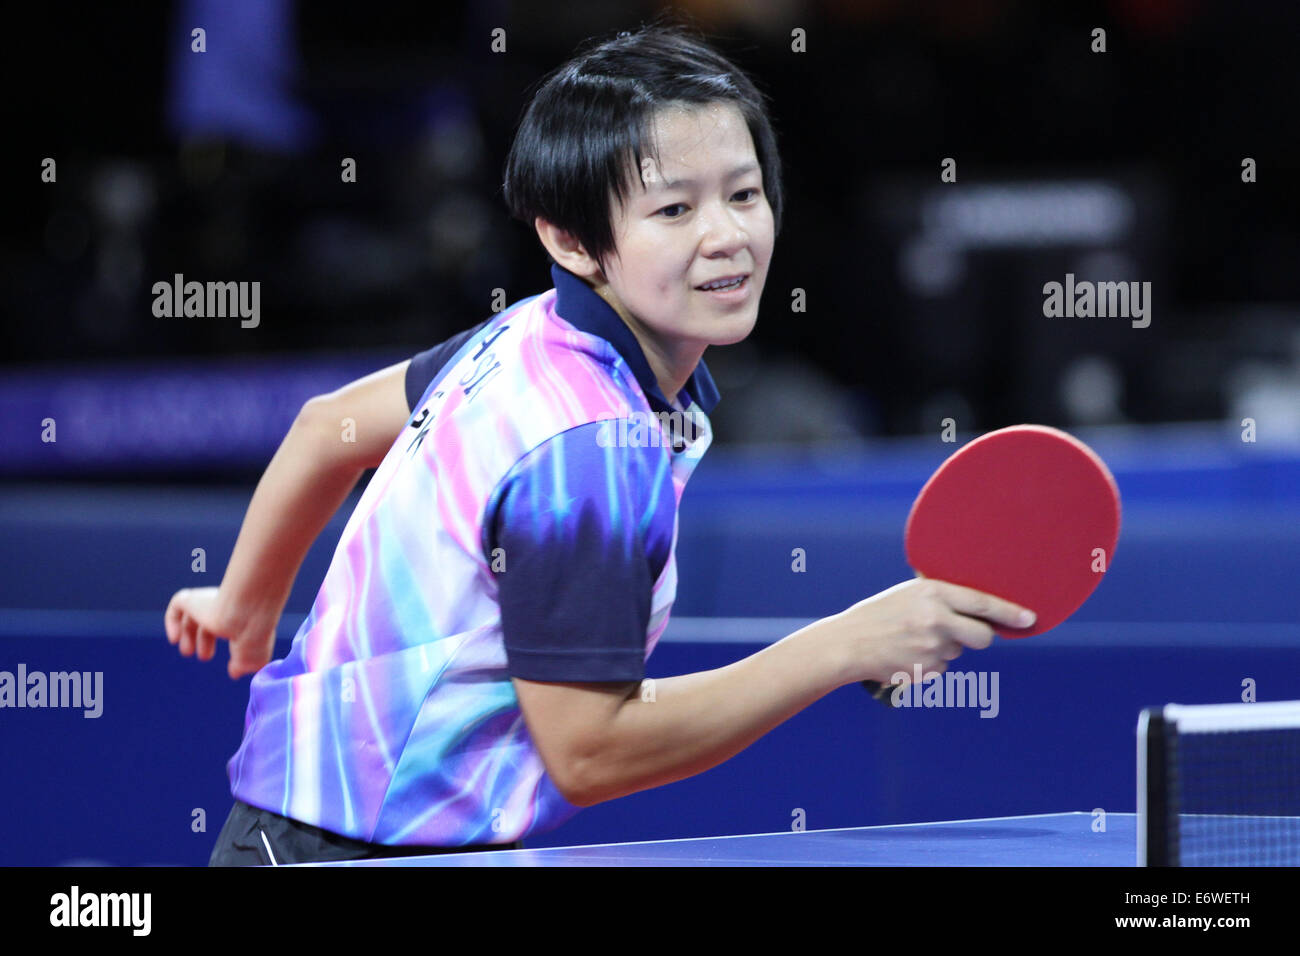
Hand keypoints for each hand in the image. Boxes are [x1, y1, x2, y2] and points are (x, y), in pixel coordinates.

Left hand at [164, 587, 277, 678]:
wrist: (246, 612)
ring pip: (193, 614)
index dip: (226, 641)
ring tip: (187, 652)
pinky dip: (172, 622)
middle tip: (204, 657)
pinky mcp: (192, 599)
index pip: (229, 624)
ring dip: (188, 635)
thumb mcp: (254, 659)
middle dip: (205, 640)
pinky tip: (174, 639)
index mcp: (243, 613)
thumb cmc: (254, 635)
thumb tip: (235, 673)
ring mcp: (208, 600)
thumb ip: (242, 666)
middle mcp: (226, 603)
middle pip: (210, 619)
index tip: (226, 660)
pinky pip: (178, 605)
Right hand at [830, 578, 1034, 685]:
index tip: (1030, 618)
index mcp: (932, 593)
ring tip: (912, 639)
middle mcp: (935, 620)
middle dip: (980, 637)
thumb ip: (940, 597)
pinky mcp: (925, 670)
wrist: (848, 644)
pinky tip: (906, 654)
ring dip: (944, 647)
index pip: (982, 603)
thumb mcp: (908, 594)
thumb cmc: (879, 615)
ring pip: (957, 652)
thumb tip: (977, 606)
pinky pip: (941, 668)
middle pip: (981, 636)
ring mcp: (931, 648)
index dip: (1009, 612)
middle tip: (967, 633)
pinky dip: (929, 663)